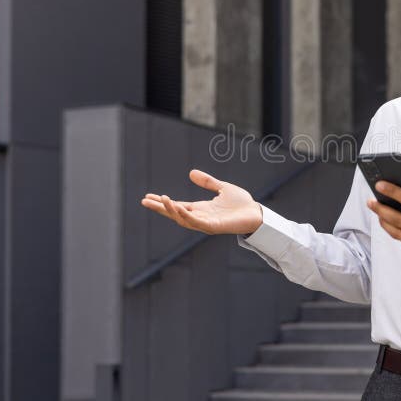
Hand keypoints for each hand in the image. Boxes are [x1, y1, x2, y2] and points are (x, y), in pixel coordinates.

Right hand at [140, 169, 262, 234]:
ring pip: (182, 219)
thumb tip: (191, 173)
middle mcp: (200, 217)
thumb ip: (207, 182)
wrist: (256, 213)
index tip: (149, 196)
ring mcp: (206, 223)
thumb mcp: (221, 188)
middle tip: (144, 201)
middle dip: (160, 208)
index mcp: (201, 209)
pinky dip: (185, 215)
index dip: (163, 202)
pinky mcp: (214, 227)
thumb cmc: (241, 203)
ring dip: (170, 210)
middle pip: (175, 213)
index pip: (177, 206)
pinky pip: (196, 222)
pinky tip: (177, 207)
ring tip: (160, 199)